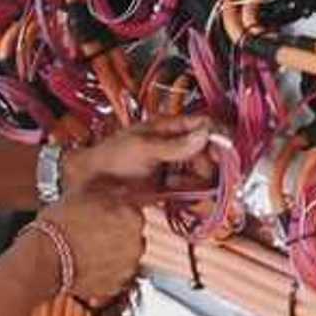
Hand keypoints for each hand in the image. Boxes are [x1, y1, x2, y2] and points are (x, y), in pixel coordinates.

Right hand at [38, 193, 142, 300]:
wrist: (45, 258)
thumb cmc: (60, 225)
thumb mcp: (84, 193)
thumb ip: (109, 191)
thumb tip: (119, 190)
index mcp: (132, 217)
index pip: (134, 212)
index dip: (117, 213)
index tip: (105, 215)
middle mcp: (136, 244)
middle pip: (133, 236)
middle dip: (118, 234)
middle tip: (94, 232)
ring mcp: (127, 268)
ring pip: (125, 257)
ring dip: (113, 253)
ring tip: (88, 250)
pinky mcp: (115, 287)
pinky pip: (115, 276)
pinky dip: (106, 272)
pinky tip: (88, 264)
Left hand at [64, 115, 213, 206]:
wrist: (93, 185)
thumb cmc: (111, 159)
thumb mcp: (143, 148)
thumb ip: (175, 145)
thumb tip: (204, 135)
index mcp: (168, 126)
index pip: (204, 125)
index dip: (217, 137)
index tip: (223, 152)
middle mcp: (174, 144)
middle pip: (208, 151)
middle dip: (208, 164)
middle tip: (202, 174)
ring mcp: (173, 164)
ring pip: (203, 171)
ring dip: (196, 179)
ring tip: (176, 183)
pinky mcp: (170, 185)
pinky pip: (192, 187)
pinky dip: (188, 190)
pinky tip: (173, 190)